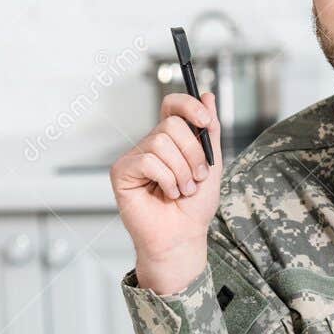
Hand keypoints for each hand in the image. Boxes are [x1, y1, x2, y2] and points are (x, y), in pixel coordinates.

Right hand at [110, 92, 221, 293]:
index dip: (189, 105)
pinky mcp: (122, 172)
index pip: (173, 105)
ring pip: (161, 142)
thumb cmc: (194, 207)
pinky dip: (166, 179)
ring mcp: (135, 157)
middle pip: (172, 124)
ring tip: (182, 190)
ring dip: (181, 172)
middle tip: (196, 178)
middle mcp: (151, 143)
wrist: (183, 237)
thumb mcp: (211, 164)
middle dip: (193, 154)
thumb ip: (210, 131)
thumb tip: (209, 96)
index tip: (206, 120)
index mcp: (172, 139)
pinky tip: (166, 194)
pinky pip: (148, 161)